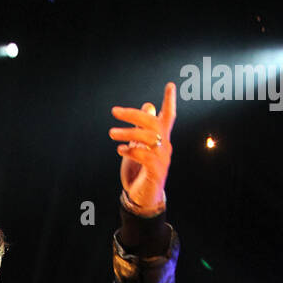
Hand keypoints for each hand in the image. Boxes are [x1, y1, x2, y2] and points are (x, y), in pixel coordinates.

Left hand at [109, 81, 175, 213]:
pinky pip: (145, 156)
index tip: (170, 85)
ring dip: (127, 134)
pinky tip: (120, 150)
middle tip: (114, 111)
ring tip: (111, 133)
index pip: (168, 117)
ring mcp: (162, 159)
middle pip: (153, 123)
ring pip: (147, 138)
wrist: (143, 198)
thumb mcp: (140, 147)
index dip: (169, 101)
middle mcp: (165, 146)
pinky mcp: (156, 172)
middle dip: (134, 115)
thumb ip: (143, 128)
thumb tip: (148, 105)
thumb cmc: (140, 170)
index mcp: (161, 139)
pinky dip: (131, 151)